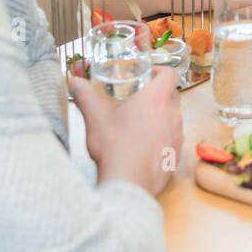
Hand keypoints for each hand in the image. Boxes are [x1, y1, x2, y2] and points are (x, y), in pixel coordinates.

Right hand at [70, 67, 182, 195]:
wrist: (127, 180)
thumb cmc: (114, 145)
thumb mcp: (95, 115)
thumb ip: (84, 94)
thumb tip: (74, 81)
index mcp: (157, 99)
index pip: (170, 74)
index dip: (160, 71)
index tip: (147, 75)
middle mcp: (173, 115)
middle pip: (172, 96)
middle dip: (158, 95)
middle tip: (138, 100)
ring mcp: (177, 136)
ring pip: (173, 118)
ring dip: (160, 117)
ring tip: (139, 124)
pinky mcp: (176, 154)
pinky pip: (172, 140)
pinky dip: (162, 138)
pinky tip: (143, 146)